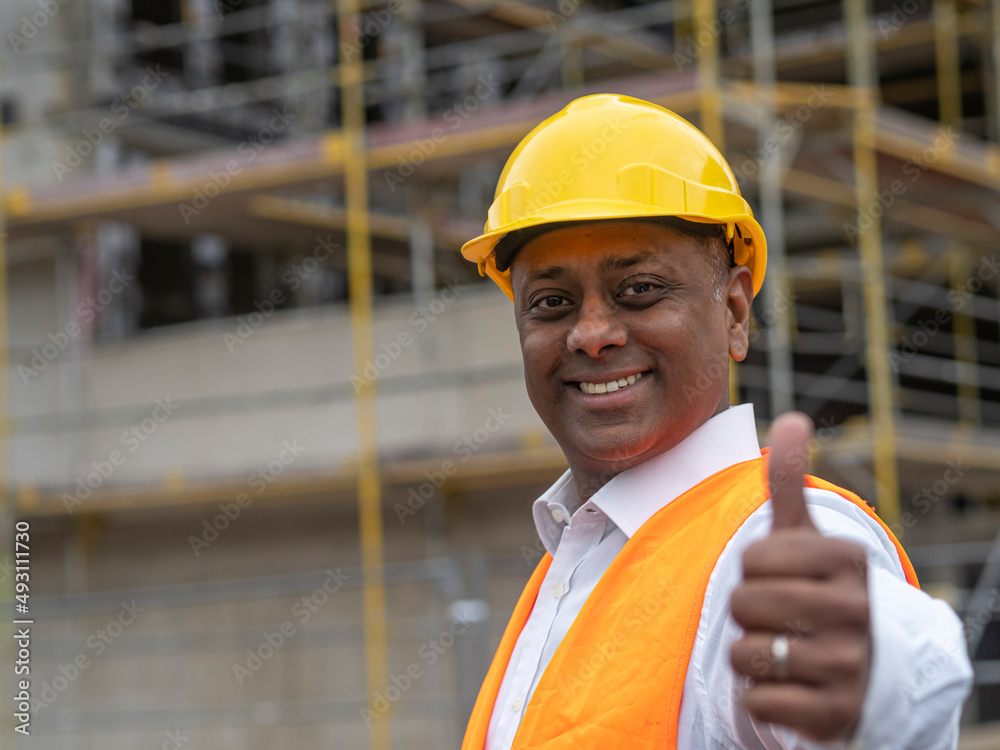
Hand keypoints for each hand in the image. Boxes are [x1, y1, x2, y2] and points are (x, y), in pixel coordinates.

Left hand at [730, 412, 870, 741]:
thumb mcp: (806, 538)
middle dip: (748, 611)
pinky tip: (791, 686)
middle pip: (744, 603)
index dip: (755, 569)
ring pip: (746, 652)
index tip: (784, 577)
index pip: (753, 557)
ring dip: (752, 653)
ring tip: (786, 649)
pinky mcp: (834, 714)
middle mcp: (857, 612)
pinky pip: (757, 700)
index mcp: (847, 560)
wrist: (867, 667)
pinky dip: (760, 695)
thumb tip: (791, 419)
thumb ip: (790, 483)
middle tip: (780, 616)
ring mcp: (849, 665)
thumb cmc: (819, 590)